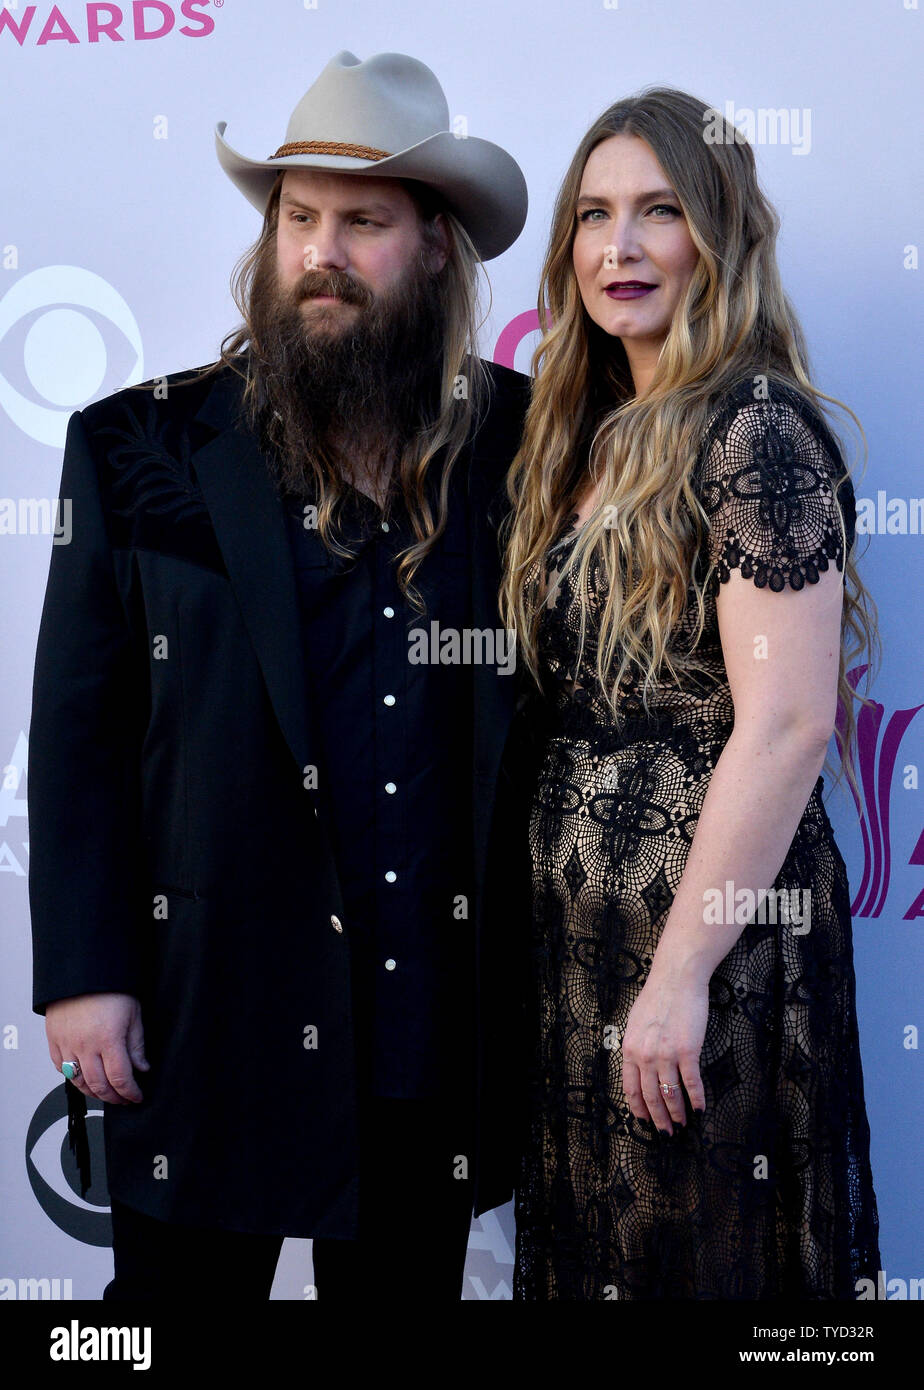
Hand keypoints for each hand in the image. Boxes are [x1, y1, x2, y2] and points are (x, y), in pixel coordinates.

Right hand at [46, 993, 149, 1104]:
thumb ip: (136, 1045)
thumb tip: (141, 1068)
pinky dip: (72, 1078)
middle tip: (123, 1099)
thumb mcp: (133, 1014)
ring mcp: (67, 1044)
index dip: (130, 1093)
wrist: (82, 971)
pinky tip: (83, 1077)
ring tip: (105, 1092)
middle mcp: (85, 1045)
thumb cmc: (110, 988)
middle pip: (99, 1085)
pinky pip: (60, 1068)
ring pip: (78, 1081)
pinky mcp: (54, 1040)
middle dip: (113, 1097)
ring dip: (93, 1092)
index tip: (136, 1097)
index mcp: (108, 1039)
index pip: (120, 1078)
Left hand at [621, 969, 708, 1135]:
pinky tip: (700, 1109)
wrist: (676, 978)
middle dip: (658, 1118)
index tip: (644, 1120)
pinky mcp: (688, 1050)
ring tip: (683, 1124)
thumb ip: (637, 1045)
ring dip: (677, 1113)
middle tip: (666, 1132)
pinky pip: (691, 1082)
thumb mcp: (636, 1022)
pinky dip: (697, 1099)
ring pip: (670, 1094)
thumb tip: (639, 1065)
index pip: (630, 1088)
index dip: (638, 1108)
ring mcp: (666, 1054)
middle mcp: (645, 1055)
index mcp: (630, 1048)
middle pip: (650, 1096)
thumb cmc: (657, 996)